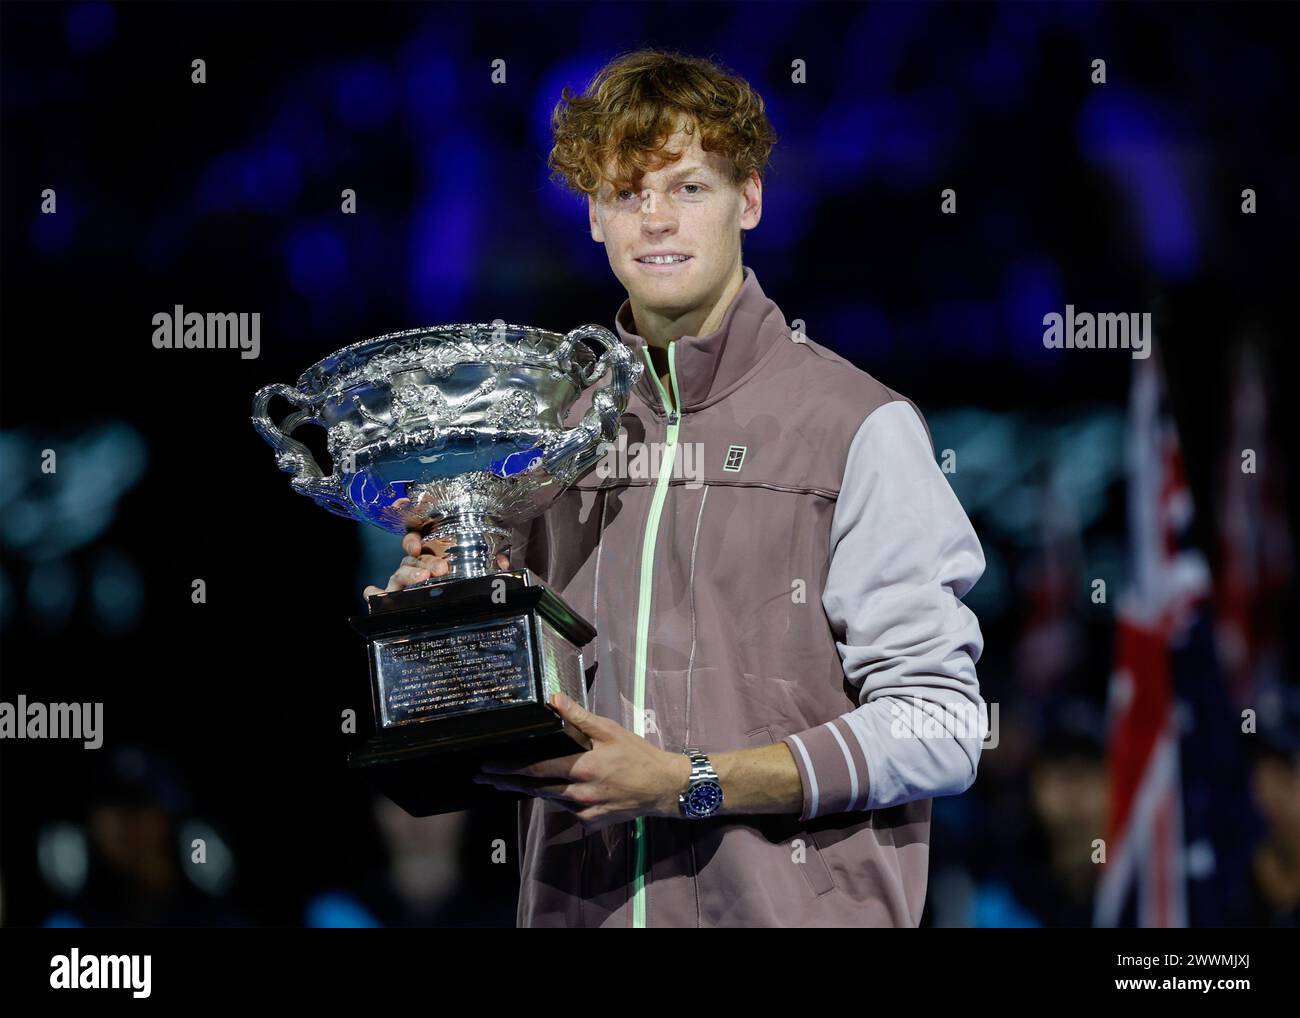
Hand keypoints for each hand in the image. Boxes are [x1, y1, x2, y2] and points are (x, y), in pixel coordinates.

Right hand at [362, 528, 509, 598]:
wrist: (461, 617)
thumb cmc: (462, 586)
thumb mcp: (477, 574)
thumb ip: (489, 567)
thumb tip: (505, 563)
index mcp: (430, 555)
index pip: (416, 537)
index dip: (413, 536)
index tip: (419, 544)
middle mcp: (413, 567)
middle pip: (411, 559)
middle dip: (424, 562)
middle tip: (440, 569)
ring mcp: (401, 584)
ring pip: (398, 574)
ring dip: (409, 575)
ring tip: (423, 579)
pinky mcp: (392, 602)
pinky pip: (378, 597)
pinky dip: (374, 594)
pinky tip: (373, 592)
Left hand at [473, 693, 691, 831]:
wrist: (664, 787)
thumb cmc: (637, 754)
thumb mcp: (610, 730)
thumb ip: (578, 718)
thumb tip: (553, 699)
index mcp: (582, 767)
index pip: (535, 770)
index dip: (509, 769)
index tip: (487, 767)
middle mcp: (579, 793)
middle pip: (534, 789)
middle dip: (507, 782)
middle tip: (483, 778)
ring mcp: (584, 811)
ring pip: (548, 799)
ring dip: (527, 790)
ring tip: (505, 782)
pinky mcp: (591, 822)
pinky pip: (565, 809)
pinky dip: (555, 798)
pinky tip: (546, 790)